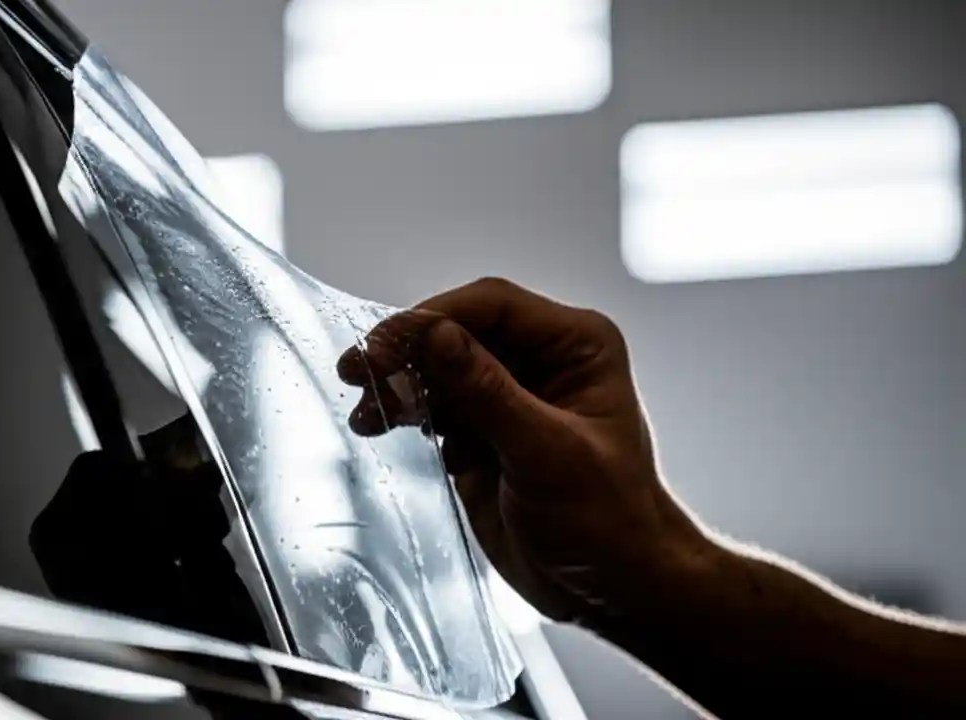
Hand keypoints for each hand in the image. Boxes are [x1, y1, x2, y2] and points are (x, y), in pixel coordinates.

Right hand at [337, 277, 709, 625]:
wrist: (609, 588)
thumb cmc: (607, 521)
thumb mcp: (547, 454)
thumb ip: (489, 393)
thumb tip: (435, 335)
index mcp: (576, 346)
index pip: (494, 306)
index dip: (436, 317)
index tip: (387, 342)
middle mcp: (541, 360)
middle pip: (457, 331)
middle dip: (406, 350)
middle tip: (358, 370)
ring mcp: (507, 395)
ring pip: (436, 367)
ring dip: (396, 383)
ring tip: (364, 408)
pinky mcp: (481, 431)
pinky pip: (432, 405)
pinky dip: (401, 411)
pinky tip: (374, 425)